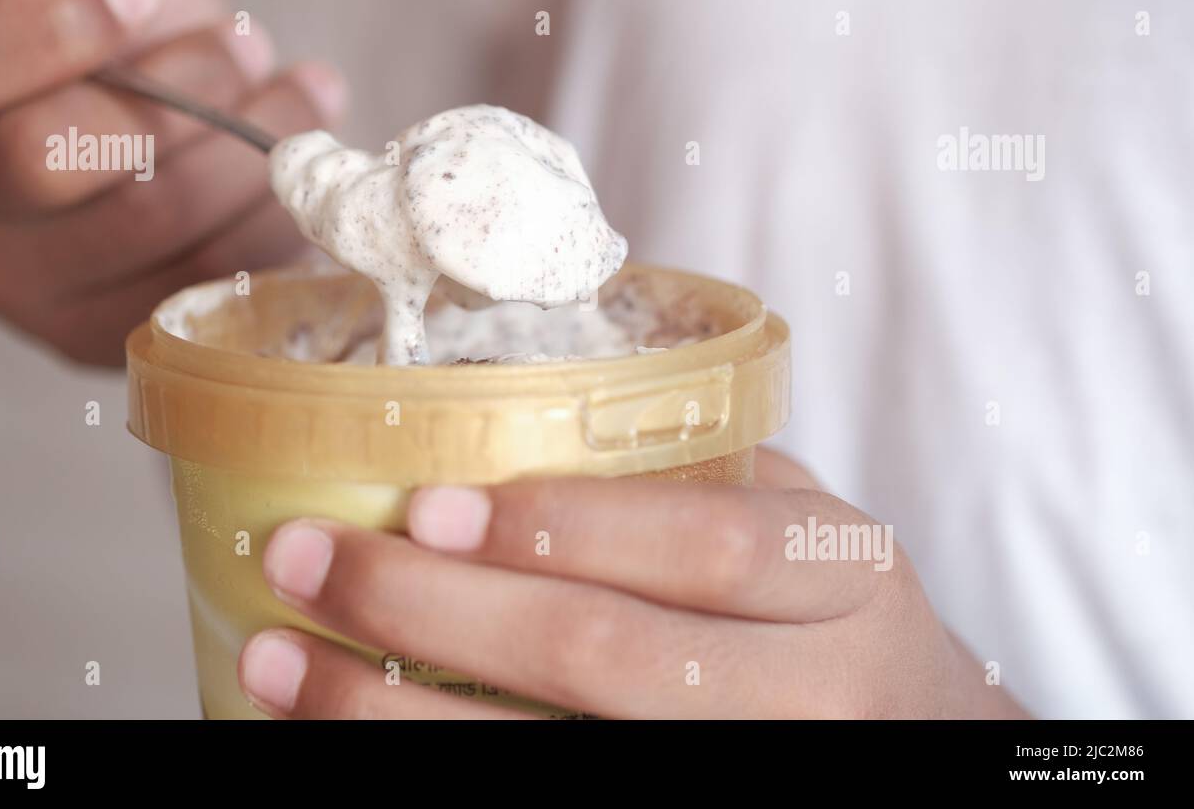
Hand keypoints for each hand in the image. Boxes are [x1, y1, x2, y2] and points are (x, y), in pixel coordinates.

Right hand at [0, 0, 343, 364]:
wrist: (182, 111)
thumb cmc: (134, 26)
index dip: (45, 27)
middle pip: (51, 156)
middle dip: (177, 92)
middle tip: (247, 44)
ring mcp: (25, 283)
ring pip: (151, 219)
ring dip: (249, 148)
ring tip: (302, 94)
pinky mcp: (105, 333)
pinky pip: (206, 279)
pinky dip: (272, 217)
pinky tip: (298, 169)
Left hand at [236, 448, 1027, 717]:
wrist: (917, 736)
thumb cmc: (830, 617)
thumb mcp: (802, 528)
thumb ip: (695, 483)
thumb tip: (491, 428)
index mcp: (844, 579)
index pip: (707, 548)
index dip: (565, 525)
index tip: (428, 502)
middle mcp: (812, 690)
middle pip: (608, 659)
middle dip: (436, 610)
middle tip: (306, 560)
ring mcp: (755, 772)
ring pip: (558, 760)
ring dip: (396, 716)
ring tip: (283, 664)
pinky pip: (553, 805)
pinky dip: (438, 769)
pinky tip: (352, 737)